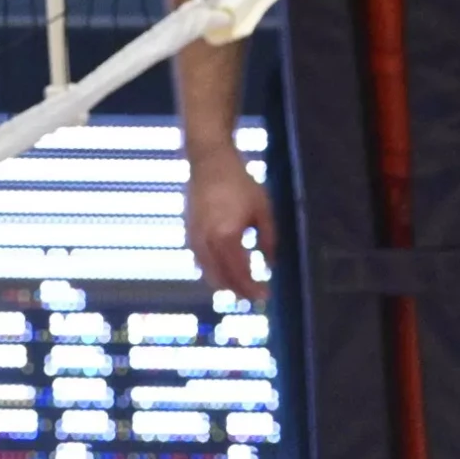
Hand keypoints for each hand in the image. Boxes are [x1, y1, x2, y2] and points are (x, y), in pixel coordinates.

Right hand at [184, 147, 273, 301]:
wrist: (209, 161)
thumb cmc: (240, 182)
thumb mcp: (263, 210)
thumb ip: (268, 239)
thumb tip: (270, 264)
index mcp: (227, 236)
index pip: (240, 273)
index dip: (252, 288)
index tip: (265, 297)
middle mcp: (207, 241)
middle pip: (223, 279)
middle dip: (240, 291)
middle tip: (256, 297)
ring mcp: (195, 238)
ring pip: (208, 274)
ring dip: (226, 284)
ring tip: (242, 289)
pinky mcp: (189, 233)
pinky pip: (200, 262)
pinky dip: (213, 272)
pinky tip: (226, 273)